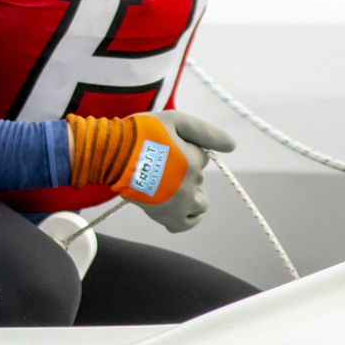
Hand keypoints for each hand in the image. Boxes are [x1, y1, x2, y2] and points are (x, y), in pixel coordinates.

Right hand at [132, 110, 233, 234]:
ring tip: (174, 186)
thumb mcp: (176, 120)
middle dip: (188, 171)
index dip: (188, 148)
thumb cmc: (141, 133)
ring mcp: (178, 204)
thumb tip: (233, 146)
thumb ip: (206, 132)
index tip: (169, 145)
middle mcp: (189, 186)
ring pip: (199, 204)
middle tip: (166, 163)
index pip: (202, 157)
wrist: (112, 154)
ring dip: (192, 196)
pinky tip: (181, 208)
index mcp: (192, 161)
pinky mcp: (165, 216)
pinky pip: (185, 224)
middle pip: (200, 180)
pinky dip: (187, 218)